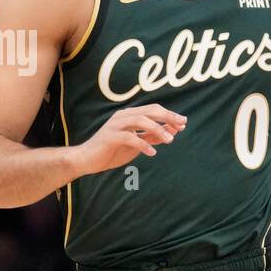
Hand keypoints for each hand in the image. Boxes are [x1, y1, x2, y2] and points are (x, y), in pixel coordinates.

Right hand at [72, 103, 186, 175]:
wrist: (87, 160)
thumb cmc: (111, 151)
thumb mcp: (136, 144)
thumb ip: (151, 137)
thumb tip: (172, 132)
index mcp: (129, 115)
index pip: (153, 109)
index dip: (169, 115)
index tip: (183, 122)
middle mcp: (122, 116)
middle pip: (149, 111)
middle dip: (167, 117)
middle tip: (181, 126)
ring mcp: (115, 125)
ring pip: (140, 120)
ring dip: (157, 130)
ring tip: (170, 140)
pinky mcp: (110, 136)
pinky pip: (129, 137)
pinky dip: (143, 144)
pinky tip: (152, 152)